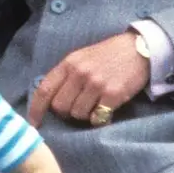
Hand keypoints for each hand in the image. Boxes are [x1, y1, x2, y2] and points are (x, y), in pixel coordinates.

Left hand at [27, 31, 150, 127]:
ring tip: (94, 104)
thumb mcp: (82, 58)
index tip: (33, 123)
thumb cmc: (108, 56)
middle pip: (60, 107)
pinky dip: (99, 118)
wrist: (140, 49)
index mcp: (69, 63)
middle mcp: (80, 73)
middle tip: (78, 106)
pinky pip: (97, 118)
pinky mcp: (113, 94)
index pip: (44, 90)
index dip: (35, 109)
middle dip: (66, 112)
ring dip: (84, 115)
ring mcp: (96, 84)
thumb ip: (65, 75)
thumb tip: (48, 100)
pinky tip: (106, 108)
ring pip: (77, 114)